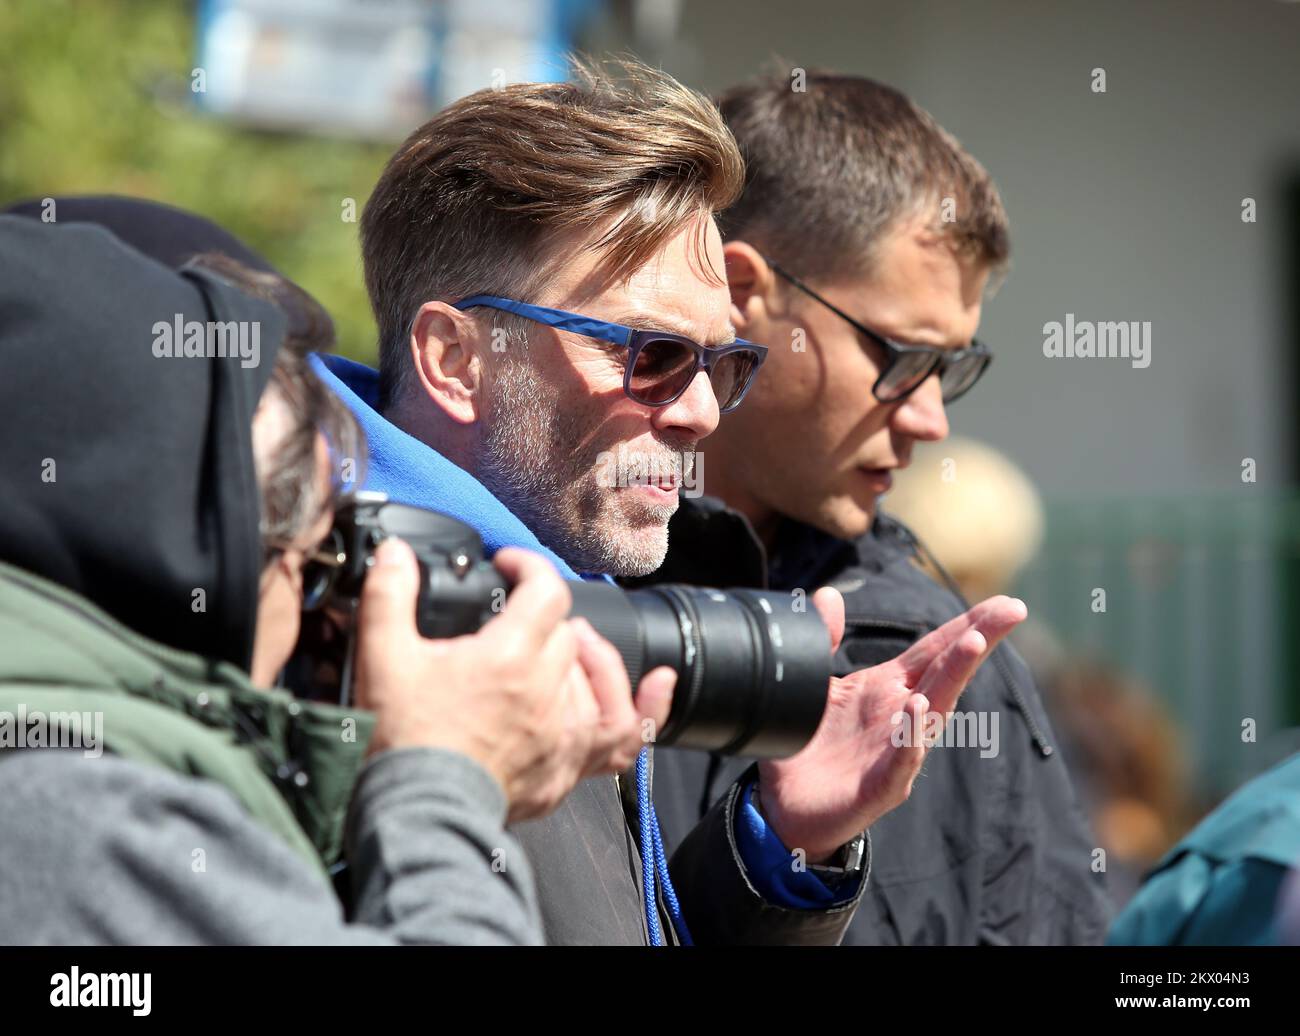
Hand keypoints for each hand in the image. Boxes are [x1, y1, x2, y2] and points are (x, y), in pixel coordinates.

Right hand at [353, 538, 674, 821]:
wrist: (416, 815)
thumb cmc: (403, 742)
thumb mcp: (383, 657)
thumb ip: (389, 596)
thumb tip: (394, 553)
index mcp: (510, 657)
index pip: (546, 591)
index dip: (529, 568)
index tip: (509, 568)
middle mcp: (547, 692)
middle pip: (570, 634)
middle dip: (545, 618)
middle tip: (514, 622)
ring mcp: (564, 734)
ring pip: (599, 677)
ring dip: (584, 657)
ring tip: (564, 648)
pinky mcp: (568, 768)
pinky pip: (626, 736)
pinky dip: (647, 707)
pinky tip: (658, 683)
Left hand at [758, 587, 1026, 860]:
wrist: (786, 807)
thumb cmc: (808, 745)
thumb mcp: (813, 684)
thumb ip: (823, 638)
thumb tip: (831, 594)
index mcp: (889, 687)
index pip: (935, 649)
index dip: (968, 623)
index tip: (1007, 602)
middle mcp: (902, 715)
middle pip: (947, 671)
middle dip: (978, 638)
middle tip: (1011, 610)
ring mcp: (897, 751)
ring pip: (934, 711)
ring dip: (954, 676)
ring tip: (972, 643)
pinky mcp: (882, 786)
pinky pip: (903, 760)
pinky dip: (912, 735)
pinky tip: (918, 709)